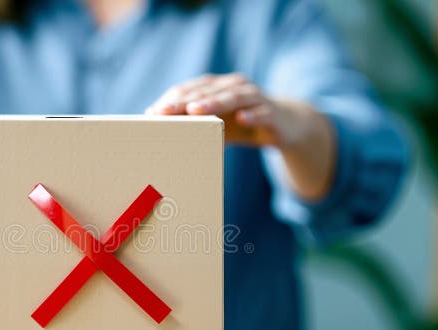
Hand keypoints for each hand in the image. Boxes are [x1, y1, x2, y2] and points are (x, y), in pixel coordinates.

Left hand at [146, 73, 294, 147]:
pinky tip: (242, 119)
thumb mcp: (216, 124)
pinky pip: (262, 113)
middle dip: (184, 101)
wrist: (284, 124)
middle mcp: (235, 86)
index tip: (153, 111)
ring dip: (214, 103)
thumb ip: (195, 125)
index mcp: (218, 86)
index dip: (172, 98)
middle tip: (165, 111)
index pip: (191, 88)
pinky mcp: (272, 112)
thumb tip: (162, 136)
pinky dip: (253, 115)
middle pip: (207, 91)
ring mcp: (255, 97)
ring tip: (195, 109)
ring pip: (233, 97)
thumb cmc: (242, 123)